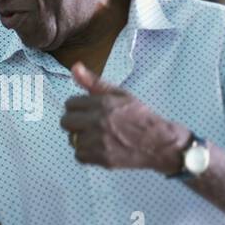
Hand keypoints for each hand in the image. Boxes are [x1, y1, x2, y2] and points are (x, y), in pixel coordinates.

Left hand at [61, 62, 189, 173]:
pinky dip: (86, 154)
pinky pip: (79, 156)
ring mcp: (99, 141)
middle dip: (74, 122)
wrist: (158, 142)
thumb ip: (94, 82)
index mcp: (103, 103)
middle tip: (88, 125)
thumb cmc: (140, 117)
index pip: (70, 103)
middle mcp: (98, 121)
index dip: (77, 107)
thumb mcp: (120, 94)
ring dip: (81, 138)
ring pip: (72, 139)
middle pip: (65, 122)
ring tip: (96, 137)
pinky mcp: (101, 158)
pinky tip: (99, 148)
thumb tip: (75, 67)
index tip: (86, 111)